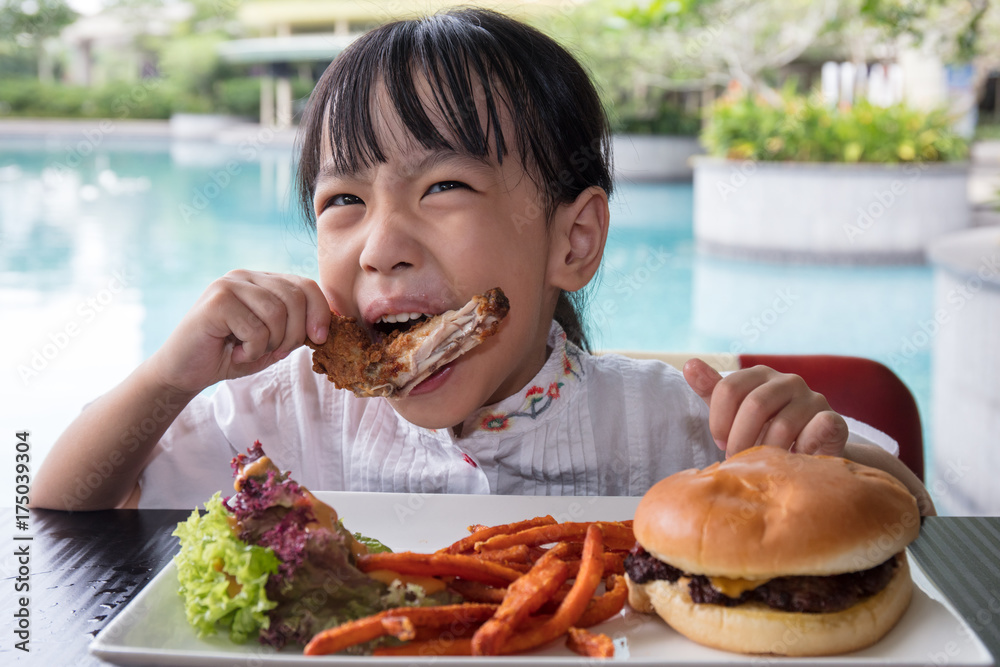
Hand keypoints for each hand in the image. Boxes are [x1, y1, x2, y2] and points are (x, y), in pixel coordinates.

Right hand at [147, 270, 330, 395]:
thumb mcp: (274, 341)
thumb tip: (328, 323)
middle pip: (295, 298)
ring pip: (277, 313)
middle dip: (293, 335)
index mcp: (263, 281)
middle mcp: (246, 276)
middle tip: (273, 352)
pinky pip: (255, 328)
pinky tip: (232, 351)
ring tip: (249, 350)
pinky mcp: (216, 300)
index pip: (306, 286)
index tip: (318, 340)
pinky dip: (251, 350)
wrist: (185, 371)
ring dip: (270, 344)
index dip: (319, 313)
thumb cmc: (231, 355)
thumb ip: (298, 327)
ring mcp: (229, 284)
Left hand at [682, 358, 848, 458]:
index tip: (720, 442)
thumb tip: (690, 364)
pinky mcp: (834, 420)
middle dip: (740, 438)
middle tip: (737, 458)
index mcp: (760, 374)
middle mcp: (789, 380)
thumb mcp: (733, 411)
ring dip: (766, 451)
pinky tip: (794, 458)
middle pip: (754, 405)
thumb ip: (712, 389)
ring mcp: (814, 399)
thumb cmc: (763, 431)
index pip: (728, 388)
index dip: (719, 421)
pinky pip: (817, 430)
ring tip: (763, 462)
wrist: (808, 453)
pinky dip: (801, 449)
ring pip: (782, 424)